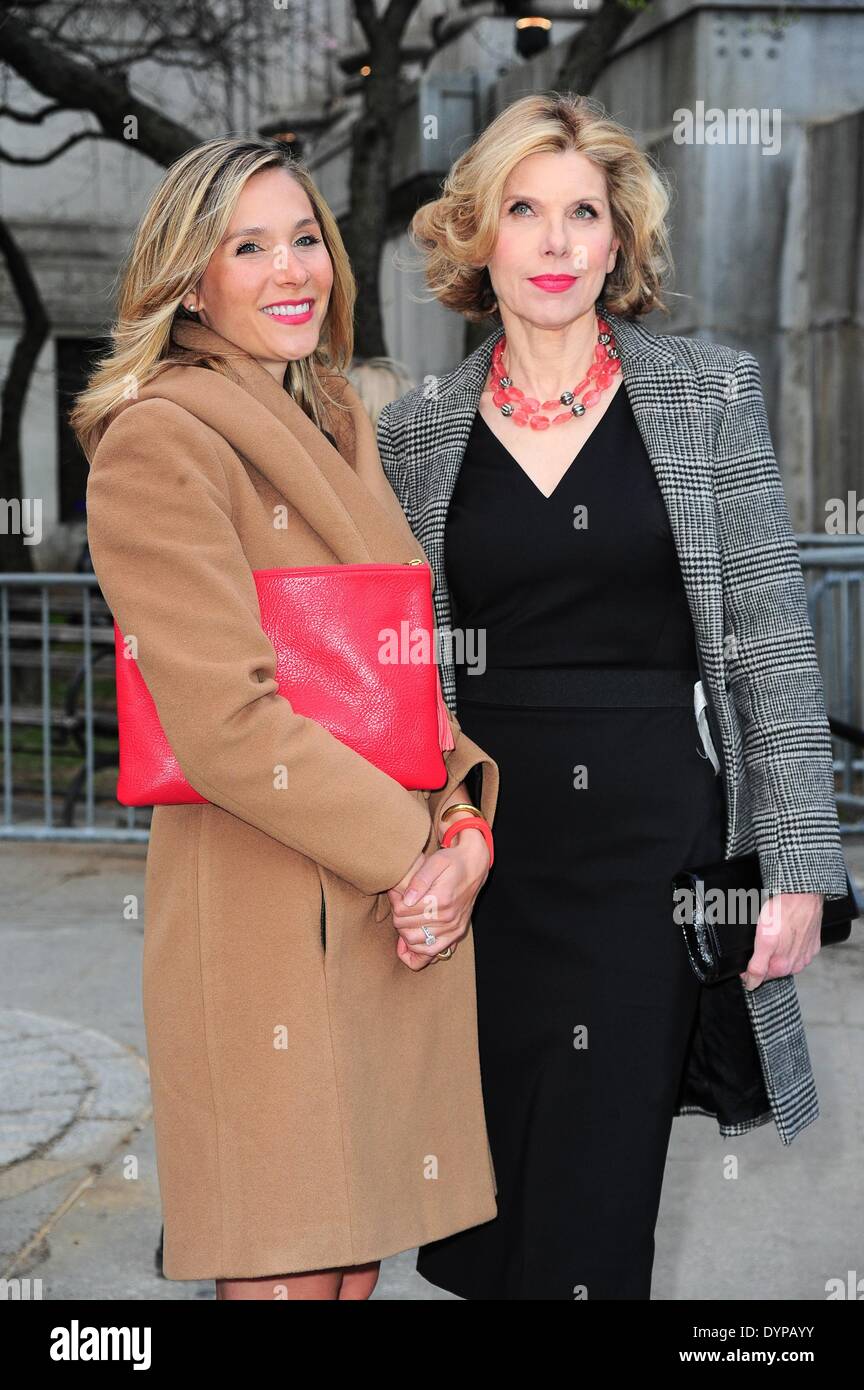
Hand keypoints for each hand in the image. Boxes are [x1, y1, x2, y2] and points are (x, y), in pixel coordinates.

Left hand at [386, 829, 490, 970]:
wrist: (475, 867)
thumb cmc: (453, 862)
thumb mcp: (436, 861)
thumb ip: (419, 879)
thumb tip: (407, 899)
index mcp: (441, 899)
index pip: (403, 911)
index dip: (394, 901)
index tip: (396, 892)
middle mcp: (448, 918)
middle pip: (406, 928)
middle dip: (397, 916)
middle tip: (398, 904)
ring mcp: (453, 929)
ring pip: (416, 943)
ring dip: (404, 932)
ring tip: (404, 918)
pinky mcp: (456, 934)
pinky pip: (433, 952)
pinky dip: (418, 950)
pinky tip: (409, 941)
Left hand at [740, 892, 823, 989]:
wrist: (803, 895)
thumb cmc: (784, 912)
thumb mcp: (764, 941)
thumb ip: (757, 966)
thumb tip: (751, 983)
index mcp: (783, 966)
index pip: (761, 977)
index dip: (749, 969)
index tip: (746, 958)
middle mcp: (796, 964)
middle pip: (773, 968)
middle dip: (764, 958)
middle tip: (760, 939)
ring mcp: (805, 953)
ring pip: (785, 958)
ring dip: (777, 950)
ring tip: (774, 933)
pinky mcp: (812, 943)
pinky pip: (796, 948)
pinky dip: (789, 942)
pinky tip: (785, 931)